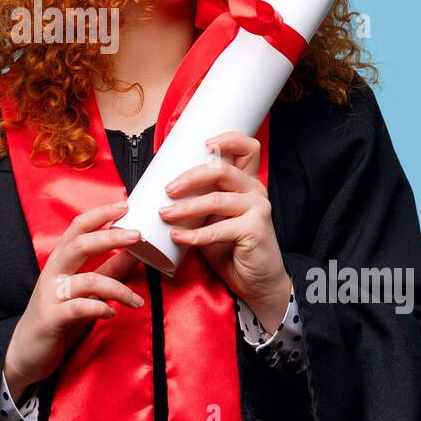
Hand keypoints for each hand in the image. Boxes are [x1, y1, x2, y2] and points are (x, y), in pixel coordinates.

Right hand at [3, 200, 145, 400]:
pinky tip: (112, 313)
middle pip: (80, 244)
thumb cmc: (58, 317)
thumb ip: (107, 272)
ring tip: (137, 301)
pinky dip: (100, 308)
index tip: (125, 205)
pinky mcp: (51, 319)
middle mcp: (52, 273)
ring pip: (88, 280)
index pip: (77, 228)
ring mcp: (50, 295)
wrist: (25, 353)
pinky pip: (80, 308)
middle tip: (138, 235)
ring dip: (118, 288)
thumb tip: (135, 255)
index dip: (100, 214)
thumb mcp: (84, 292)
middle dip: (111, 237)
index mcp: (59, 261)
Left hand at [160, 131, 292, 332]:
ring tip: (164, 214)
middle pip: (222, 170)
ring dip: (186, 207)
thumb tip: (163, 193)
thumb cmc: (232, 248)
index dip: (228, 139)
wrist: (256, 281)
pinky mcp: (255, 229)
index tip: (204, 143)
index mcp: (246, 182)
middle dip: (190, 177)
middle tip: (167, 189)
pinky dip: (194, 234)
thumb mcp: (213, 219)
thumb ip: (200, 201)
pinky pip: (218, 229)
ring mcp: (258, 209)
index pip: (247, 148)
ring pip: (216, 199)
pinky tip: (177, 237)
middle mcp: (255, 190)